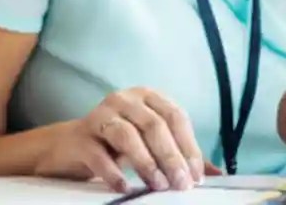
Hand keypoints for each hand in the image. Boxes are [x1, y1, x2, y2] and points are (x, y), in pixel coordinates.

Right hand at [35, 87, 215, 193]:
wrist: (69, 146)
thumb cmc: (117, 143)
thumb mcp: (151, 143)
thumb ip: (181, 154)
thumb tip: (217, 174)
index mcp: (148, 96)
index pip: (176, 116)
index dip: (189, 146)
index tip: (197, 175)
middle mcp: (125, 99)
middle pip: (154, 125)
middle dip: (171, 157)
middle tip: (181, 184)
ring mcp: (100, 115)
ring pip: (127, 135)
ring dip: (146, 163)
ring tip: (158, 185)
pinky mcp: (80, 137)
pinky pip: (99, 154)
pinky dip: (114, 173)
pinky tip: (125, 187)